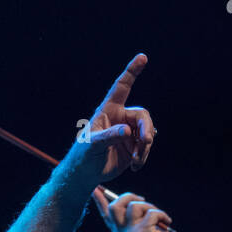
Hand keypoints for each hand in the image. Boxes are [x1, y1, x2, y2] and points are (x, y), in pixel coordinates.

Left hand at [73, 54, 155, 182]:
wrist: (86, 174)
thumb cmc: (83, 156)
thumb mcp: (91, 146)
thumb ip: (108, 136)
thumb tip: (127, 130)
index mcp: (108, 110)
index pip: (122, 87)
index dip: (132, 72)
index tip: (142, 57)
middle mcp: (121, 118)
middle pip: (143, 116)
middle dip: (146, 129)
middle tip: (146, 142)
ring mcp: (129, 132)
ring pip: (148, 133)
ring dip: (145, 147)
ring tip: (136, 160)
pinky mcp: (134, 146)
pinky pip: (146, 147)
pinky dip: (143, 156)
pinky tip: (135, 166)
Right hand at [93, 190, 179, 231]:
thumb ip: (132, 220)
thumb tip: (132, 202)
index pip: (106, 215)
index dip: (100, 201)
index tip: (96, 188)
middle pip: (115, 206)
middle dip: (129, 196)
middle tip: (142, 200)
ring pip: (134, 206)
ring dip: (149, 206)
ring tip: (157, 215)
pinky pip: (152, 213)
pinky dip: (162, 214)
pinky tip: (166, 222)